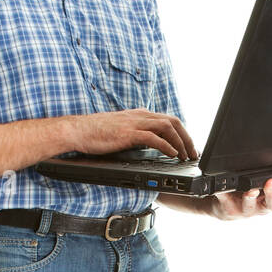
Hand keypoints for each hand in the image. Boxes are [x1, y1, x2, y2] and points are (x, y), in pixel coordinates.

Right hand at [69, 109, 197, 161]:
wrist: (78, 130)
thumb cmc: (96, 133)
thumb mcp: (122, 132)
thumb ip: (136, 135)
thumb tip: (149, 146)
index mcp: (140, 115)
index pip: (168, 120)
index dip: (181, 133)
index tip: (188, 146)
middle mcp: (140, 116)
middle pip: (173, 122)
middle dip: (186, 137)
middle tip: (193, 153)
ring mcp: (135, 123)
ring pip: (168, 127)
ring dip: (180, 142)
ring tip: (185, 155)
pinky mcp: (129, 133)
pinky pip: (154, 138)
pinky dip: (166, 146)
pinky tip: (172, 155)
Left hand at [206, 159, 271, 219]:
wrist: (228, 206)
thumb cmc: (256, 194)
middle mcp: (265, 205)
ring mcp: (248, 209)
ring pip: (253, 206)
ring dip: (252, 197)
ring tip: (252, 188)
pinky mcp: (230, 209)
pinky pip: (226, 202)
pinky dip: (224, 195)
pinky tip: (223, 189)